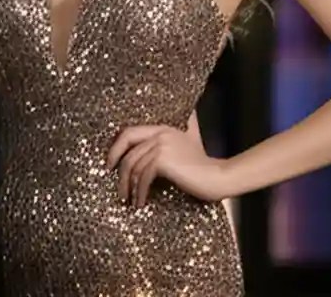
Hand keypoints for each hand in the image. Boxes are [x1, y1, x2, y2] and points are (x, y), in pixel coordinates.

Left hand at [106, 125, 231, 206]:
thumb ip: (171, 143)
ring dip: (127, 185)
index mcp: (162, 128)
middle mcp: (160, 133)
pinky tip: (140, 203)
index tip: (110, 163)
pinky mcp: (163, 160)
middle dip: (115, 162)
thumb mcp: (186, 147)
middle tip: (112, 181)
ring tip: (127, 200)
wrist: (219, 177)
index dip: (116, 147)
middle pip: (126, 144)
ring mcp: (161, 145)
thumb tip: (155, 152)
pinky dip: (139, 192)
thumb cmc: (203, 168)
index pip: (130, 132)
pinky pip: (143, 177)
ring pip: (133, 164)